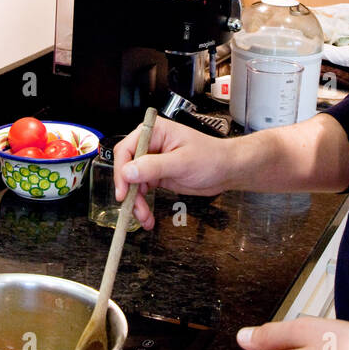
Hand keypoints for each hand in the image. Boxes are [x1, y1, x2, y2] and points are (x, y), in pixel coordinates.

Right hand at [112, 117, 234, 229]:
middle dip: (129, 191)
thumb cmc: (211, 157)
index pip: (126, 150)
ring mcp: (152, 161)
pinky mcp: (157, 175)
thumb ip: (153, 166)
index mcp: (154, 132)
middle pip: (126, 168)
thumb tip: (128, 171)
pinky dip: (143, 204)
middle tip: (134, 208)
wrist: (227, 170)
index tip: (123, 191)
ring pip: (132, 183)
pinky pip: (142, 191)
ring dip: (136, 202)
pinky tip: (147, 216)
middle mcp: (150, 145)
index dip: (121, 171)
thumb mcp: (182, 162)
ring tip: (145, 217)